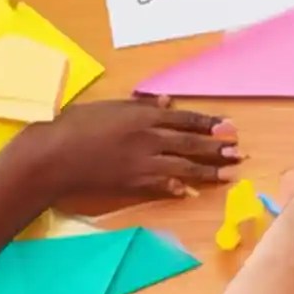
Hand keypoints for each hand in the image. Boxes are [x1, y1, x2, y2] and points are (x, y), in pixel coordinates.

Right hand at [12, 95, 239, 198]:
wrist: (53, 155)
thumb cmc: (76, 125)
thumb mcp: (109, 106)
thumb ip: (140, 104)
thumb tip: (167, 101)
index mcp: (144, 117)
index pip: (186, 119)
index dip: (210, 124)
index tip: (229, 127)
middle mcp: (150, 139)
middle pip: (192, 144)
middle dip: (218, 148)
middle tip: (240, 152)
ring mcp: (144, 164)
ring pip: (184, 168)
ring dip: (209, 171)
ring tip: (229, 174)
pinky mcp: (134, 184)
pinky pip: (163, 186)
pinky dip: (178, 189)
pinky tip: (190, 192)